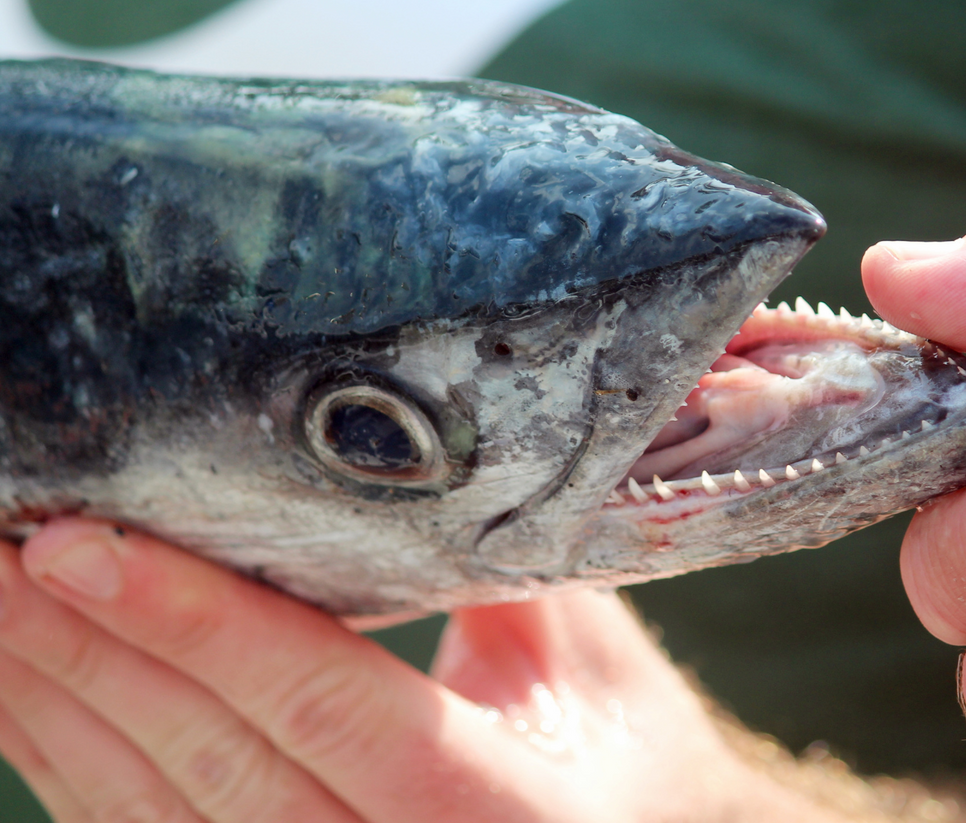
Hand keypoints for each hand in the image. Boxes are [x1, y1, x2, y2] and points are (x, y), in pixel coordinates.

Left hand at [0, 519, 869, 822]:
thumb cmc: (628, 766)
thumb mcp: (593, 664)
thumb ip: (494, 572)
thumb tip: (392, 456)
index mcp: (506, 811)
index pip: (334, 711)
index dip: (206, 629)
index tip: (87, 544)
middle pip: (215, 765)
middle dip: (91, 652)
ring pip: (156, 815)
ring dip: (52, 707)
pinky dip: (68, 766)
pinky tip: (20, 687)